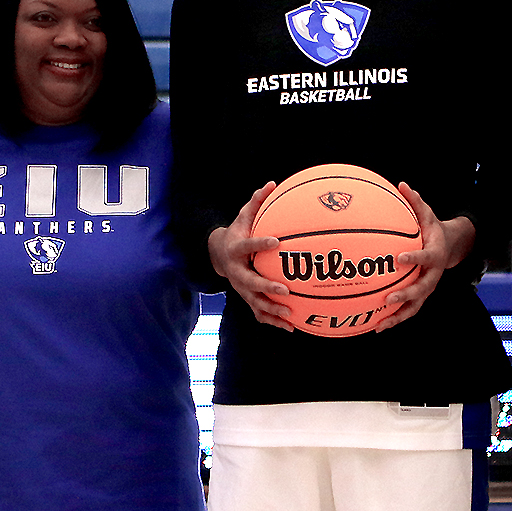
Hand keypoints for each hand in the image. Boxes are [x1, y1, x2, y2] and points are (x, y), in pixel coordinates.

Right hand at [208, 182, 291, 330]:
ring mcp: (241, 288)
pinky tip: (292, 327)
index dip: (260, 244)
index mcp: (236, 250)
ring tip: (290, 314)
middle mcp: (237, 272)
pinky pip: (260, 312)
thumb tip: (272, 183)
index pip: (247, 247)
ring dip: (272, 310)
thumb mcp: (243, 216)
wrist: (219, 254)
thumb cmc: (238, 232)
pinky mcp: (247, 298)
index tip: (276, 241)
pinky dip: (274, 321)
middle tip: (285, 290)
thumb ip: (256, 202)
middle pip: (250, 282)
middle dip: (267, 288)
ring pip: (255, 303)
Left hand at [374, 184, 474, 333]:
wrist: (449, 247)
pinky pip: (407, 310)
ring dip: (398, 317)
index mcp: (435, 254)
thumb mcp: (427, 213)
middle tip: (389, 298)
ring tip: (380, 325)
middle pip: (422, 289)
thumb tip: (402, 184)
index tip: (400, 259)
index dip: (414, 259)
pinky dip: (393, 319)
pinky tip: (375, 326)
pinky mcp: (419, 297)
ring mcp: (427, 288)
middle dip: (406, 295)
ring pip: (415, 306)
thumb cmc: (432, 228)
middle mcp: (433, 275)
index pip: (426, 258)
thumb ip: (415, 201)